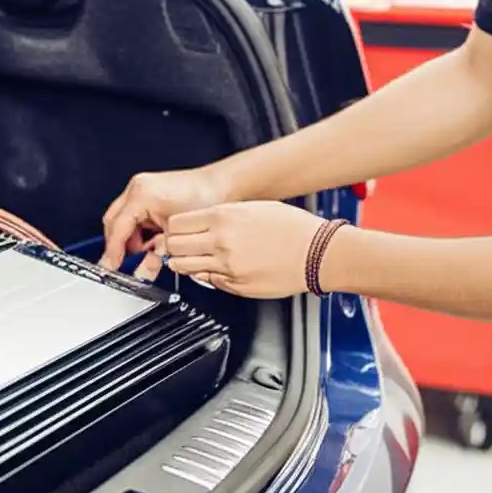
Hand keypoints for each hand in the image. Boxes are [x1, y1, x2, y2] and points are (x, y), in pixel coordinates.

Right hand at [99, 167, 232, 272]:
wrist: (223, 185)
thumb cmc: (206, 199)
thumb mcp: (177, 233)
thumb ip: (156, 251)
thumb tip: (144, 267)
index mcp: (141, 194)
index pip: (117, 228)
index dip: (114, 251)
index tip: (112, 266)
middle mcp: (138, 189)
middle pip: (114, 223)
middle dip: (119, 245)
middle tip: (125, 263)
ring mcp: (143, 189)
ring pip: (124, 221)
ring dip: (131, 239)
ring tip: (148, 252)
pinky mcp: (150, 193)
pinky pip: (136, 216)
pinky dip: (140, 232)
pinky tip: (153, 241)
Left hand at [159, 201, 326, 298]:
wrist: (317, 253)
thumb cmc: (292, 228)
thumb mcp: (253, 207)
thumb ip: (222, 216)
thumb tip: (200, 224)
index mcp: (224, 217)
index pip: (176, 223)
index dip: (175, 228)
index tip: (178, 230)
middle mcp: (221, 242)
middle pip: (174, 246)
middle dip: (174, 246)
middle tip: (182, 246)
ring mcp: (226, 266)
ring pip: (184, 267)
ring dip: (184, 263)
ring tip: (196, 258)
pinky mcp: (234, 285)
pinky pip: (207, 280)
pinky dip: (207, 274)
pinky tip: (218, 267)